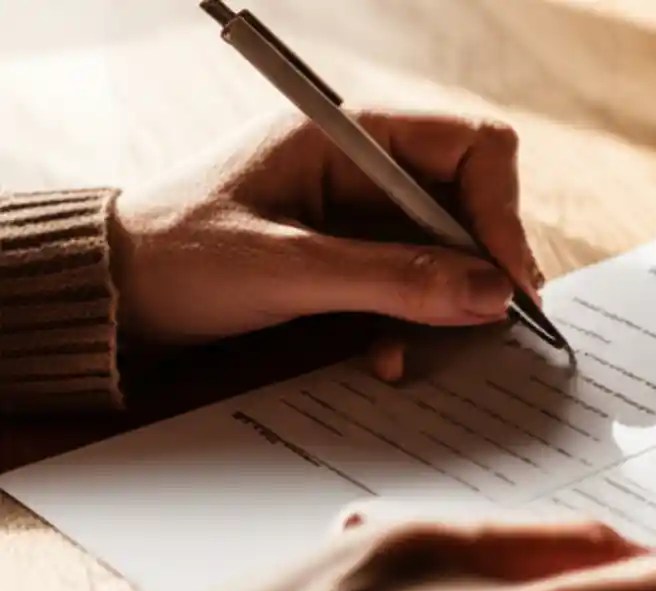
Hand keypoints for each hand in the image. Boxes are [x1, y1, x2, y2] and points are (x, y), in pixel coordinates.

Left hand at [108, 110, 541, 380]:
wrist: (111, 295)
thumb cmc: (177, 256)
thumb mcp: (286, 270)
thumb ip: (392, 279)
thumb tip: (493, 295)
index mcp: (353, 134)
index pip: (474, 145)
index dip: (502, 211)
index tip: (507, 281)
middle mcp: (369, 166)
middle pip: (471, 202)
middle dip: (482, 267)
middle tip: (491, 323)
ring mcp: (362, 212)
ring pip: (450, 252)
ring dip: (446, 304)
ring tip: (418, 348)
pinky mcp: (353, 256)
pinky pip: (415, 284)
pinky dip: (413, 322)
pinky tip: (384, 354)